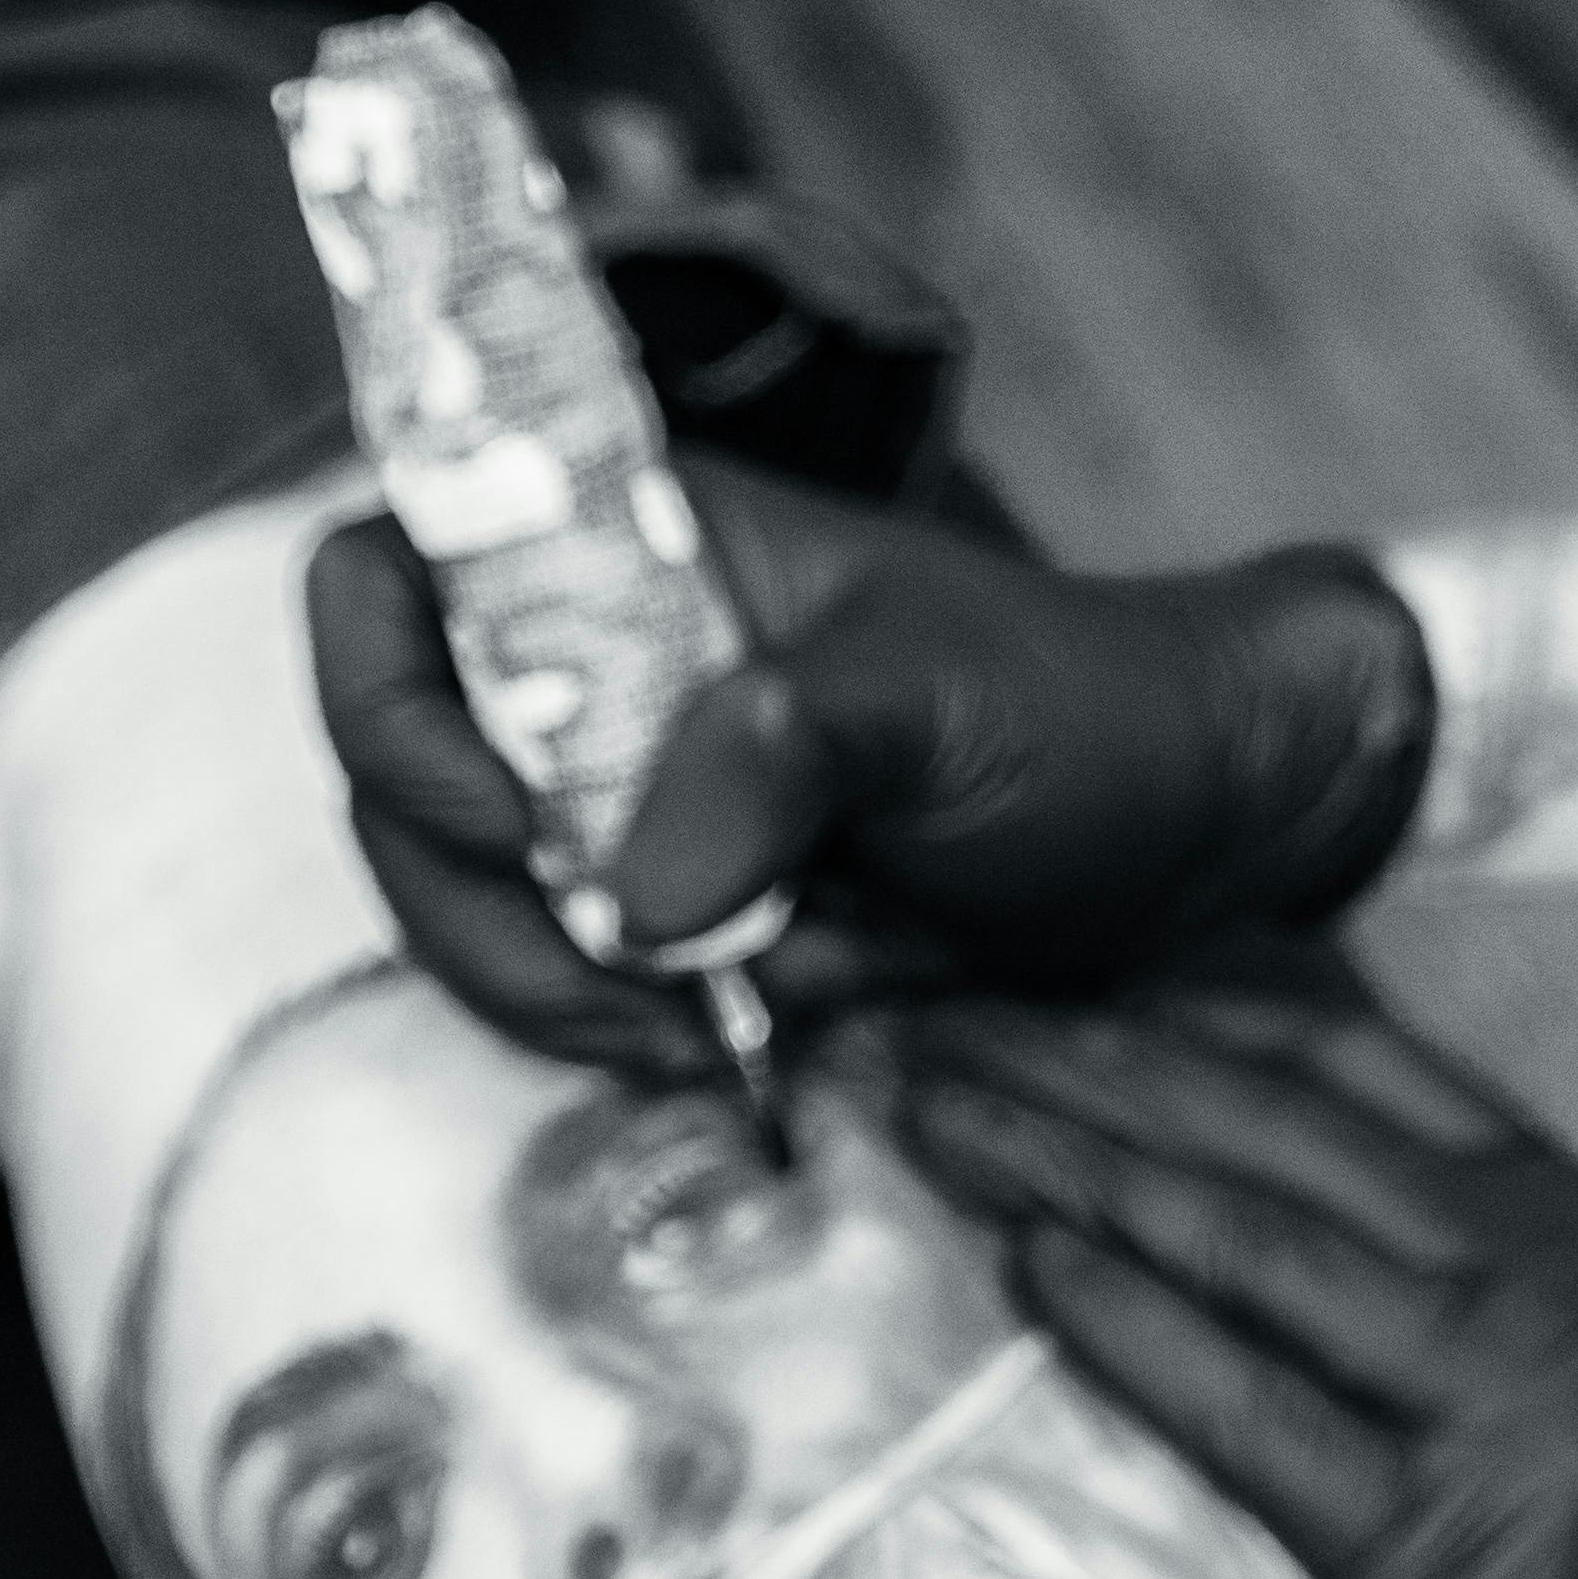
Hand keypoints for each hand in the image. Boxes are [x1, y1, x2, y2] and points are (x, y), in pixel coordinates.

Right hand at [308, 462, 1438, 1080]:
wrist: (1192, 840)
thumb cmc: (1087, 713)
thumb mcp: (947, 700)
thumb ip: (787, 749)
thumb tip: (636, 885)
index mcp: (635, 543)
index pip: (387, 573)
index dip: (385, 701)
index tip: (503, 816)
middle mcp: (587, 664)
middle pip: (395, 786)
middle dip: (503, 904)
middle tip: (661, 962)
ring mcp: (605, 799)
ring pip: (459, 910)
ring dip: (572, 986)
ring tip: (742, 1000)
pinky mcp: (648, 918)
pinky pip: (548, 990)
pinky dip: (623, 1032)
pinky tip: (746, 1035)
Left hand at [896, 992, 1577, 1578]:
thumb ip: (1495, 1269)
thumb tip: (1299, 1197)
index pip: (1347, 1053)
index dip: (1172, 1000)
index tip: (1036, 967)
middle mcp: (1544, 1271)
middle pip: (1265, 1119)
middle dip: (1074, 1056)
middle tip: (916, 1014)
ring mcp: (1501, 1399)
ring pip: (1241, 1233)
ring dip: (1060, 1159)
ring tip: (925, 1107)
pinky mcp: (1446, 1548)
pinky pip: (1249, 1413)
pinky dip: (1128, 1328)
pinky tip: (1027, 1270)